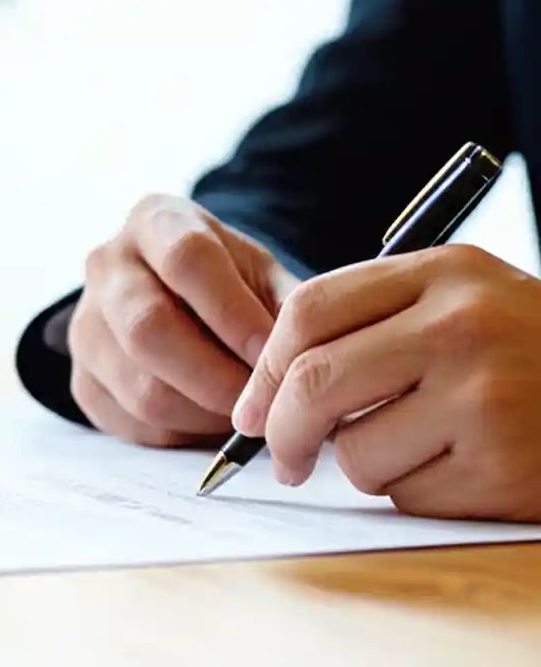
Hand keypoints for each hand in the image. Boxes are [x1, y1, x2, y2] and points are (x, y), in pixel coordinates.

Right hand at [68, 194, 299, 446]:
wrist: (164, 295)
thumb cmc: (224, 282)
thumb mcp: (259, 272)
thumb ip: (288, 305)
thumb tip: (309, 359)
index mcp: (154, 221)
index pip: (186, 260)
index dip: (232, 313)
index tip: (272, 353)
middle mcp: (106, 267)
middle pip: (148, 330)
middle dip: (216, 378)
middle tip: (262, 403)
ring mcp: (85, 328)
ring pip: (142, 390)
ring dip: (205, 414)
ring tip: (245, 415)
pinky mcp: (82, 382)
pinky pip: (134, 425)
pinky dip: (183, 434)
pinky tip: (211, 419)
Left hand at [233, 244, 540, 521]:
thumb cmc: (523, 349)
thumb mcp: (459, 300)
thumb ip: (368, 323)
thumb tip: (261, 396)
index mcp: (445, 273)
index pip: (309, 310)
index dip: (266, 366)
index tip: (253, 405)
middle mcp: (464, 326)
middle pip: (316, 382)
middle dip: (281, 431)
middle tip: (282, 456)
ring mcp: (487, 397)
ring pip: (356, 451)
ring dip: (365, 463)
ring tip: (418, 445)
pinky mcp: (502, 467)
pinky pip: (406, 495)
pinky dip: (415, 492)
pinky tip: (461, 467)